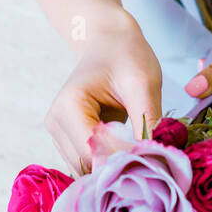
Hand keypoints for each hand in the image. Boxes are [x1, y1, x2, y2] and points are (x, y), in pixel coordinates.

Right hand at [44, 7, 162, 173]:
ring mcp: (59, 132)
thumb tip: (155, 159)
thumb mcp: (144, 84)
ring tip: (141, 151)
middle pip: (87, 165)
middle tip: (152, 158)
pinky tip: (128, 149)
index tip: (153, 158)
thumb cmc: (127, 56)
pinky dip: (108, 163)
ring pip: (87, 169)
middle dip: (119, 166)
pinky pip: (88, 163)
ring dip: (114, 167)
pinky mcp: (67, 139)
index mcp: (69, 106)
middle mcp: (56, 122)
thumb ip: (148, 122)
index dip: (123, 160)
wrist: (110, 41)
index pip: (93, 153)